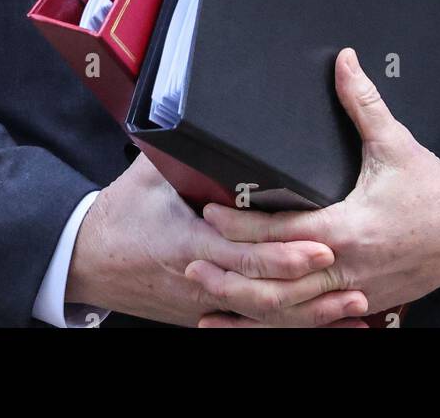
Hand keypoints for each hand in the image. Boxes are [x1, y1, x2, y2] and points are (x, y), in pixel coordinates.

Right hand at [65, 148, 371, 326]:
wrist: (87, 257)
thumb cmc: (119, 213)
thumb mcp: (149, 171)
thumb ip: (188, 149)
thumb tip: (211, 112)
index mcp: (191, 240)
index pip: (246, 252)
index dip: (286, 253)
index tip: (322, 244)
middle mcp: (202, 279)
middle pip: (265, 294)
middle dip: (312, 291)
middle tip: (352, 279)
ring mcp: (204, 303)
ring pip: (264, 319)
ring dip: (311, 316)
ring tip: (353, 307)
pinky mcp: (206, 313)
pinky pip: (255, 325)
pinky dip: (292, 327)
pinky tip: (324, 325)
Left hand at [186, 48, 439, 325]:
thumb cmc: (433, 192)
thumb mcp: (396, 143)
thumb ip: (362, 102)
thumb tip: (343, 60)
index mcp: (350, 228)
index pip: (282, 233)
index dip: (241, 227)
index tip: (209, 213)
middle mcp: (346, 267)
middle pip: (277, 282)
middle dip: (231, 274)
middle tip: (191, 259)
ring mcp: (352, 293)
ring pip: (289, 311)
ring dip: (245, 304)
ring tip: (206, 292)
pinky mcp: (357, 303)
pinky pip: (309, 321)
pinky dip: (274, 324)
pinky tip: (244, 322)